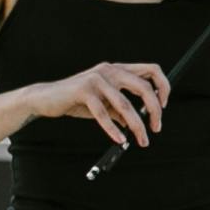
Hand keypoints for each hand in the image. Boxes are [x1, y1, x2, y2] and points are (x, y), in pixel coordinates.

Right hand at [28, 60, 171, 144]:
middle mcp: (109, 70)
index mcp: (117, 69)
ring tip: (141, 140)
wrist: (46, 98)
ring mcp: (97, 79)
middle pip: (144, 87)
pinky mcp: (84, 90)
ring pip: (125, 105)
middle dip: (155, 110)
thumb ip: (119, 109)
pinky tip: (119, 139)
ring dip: (137, 126)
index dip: (163, 87)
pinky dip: (113, 129)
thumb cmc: (76, 100)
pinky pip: (103, 113)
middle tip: (156, 128)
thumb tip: (134, 123)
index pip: (151, 70)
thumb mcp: (103, 103)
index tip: (163, 107)